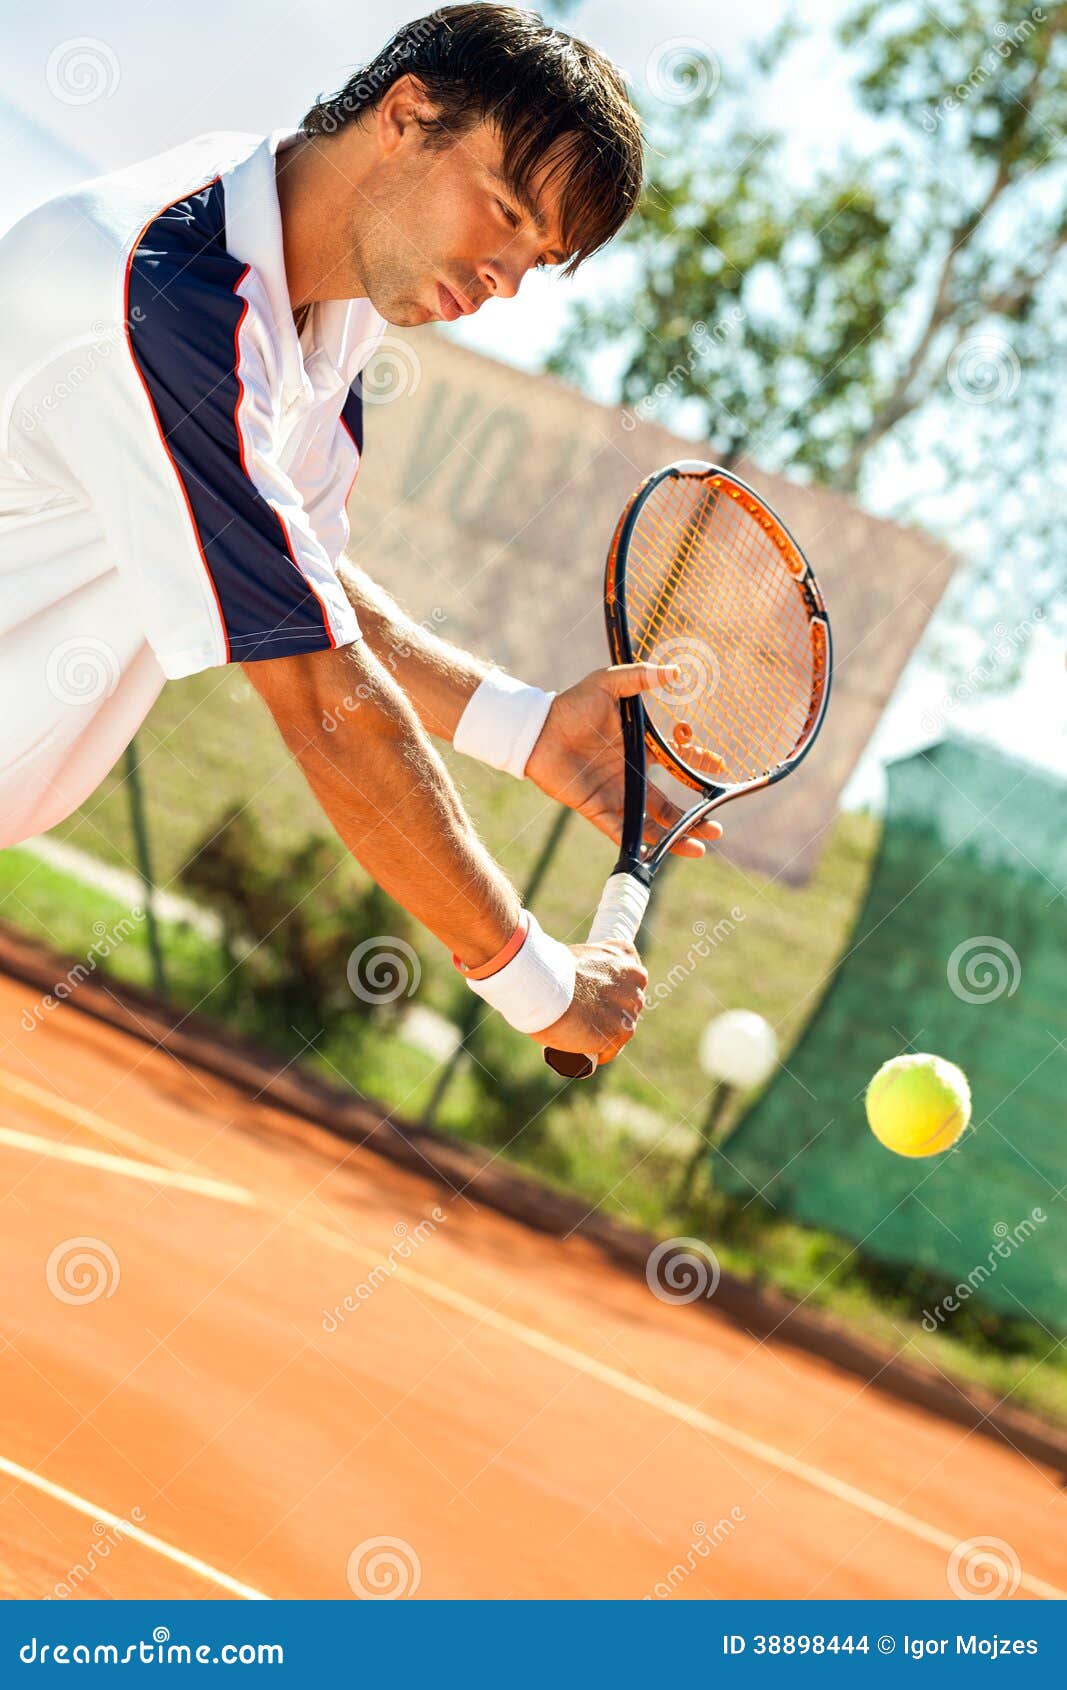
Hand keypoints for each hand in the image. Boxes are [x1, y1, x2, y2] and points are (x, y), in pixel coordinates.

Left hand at [525, 664, 723, 857]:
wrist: (537, 728)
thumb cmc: (572, 705)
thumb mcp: (608, 683)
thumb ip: (640, 678)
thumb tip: (675, 672)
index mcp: (639, 748)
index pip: (677, 760)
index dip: (699, 762)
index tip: (719, 766)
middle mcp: (631, 775)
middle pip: (669, 803)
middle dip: (695, 817)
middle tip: (717, 826)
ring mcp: (615, 794)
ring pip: (651, 822)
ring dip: (675, 836)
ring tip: (700, 847)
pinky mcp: (596, 808)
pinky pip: (621, 831)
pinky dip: (640, 844)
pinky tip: (659, 855)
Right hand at [533, 939, 647, 1066]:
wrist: (541, 986)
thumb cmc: (548, 969)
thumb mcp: (577, 954)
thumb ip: (587, 963)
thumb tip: (580, 979)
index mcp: (624, 954)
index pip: (630, 976)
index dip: (616, 989)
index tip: (601, 997)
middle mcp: (633, 980)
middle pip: (630, 1002)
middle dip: (614, 1011)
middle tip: (590, 1018)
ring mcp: (627, 1008)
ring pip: (624, 1026)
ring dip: (609, 1032)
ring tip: (587, 1037)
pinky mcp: (618, 1033)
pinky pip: (613, 1047)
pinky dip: (603, 1052)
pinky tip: (592, 1052)